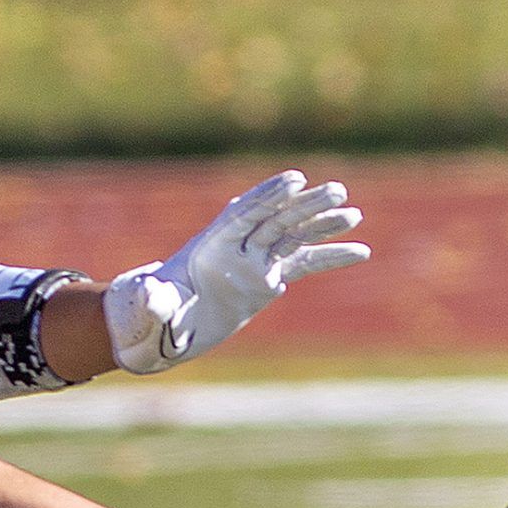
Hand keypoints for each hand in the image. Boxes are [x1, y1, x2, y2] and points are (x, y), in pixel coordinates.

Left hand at [105, 172, 368, 373]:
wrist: (159, 327)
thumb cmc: (148, 315)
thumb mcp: (147, 310)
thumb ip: (151, 302)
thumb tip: (148, 293)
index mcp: (209, 247)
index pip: (244, 215)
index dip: (269, 197)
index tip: (295, 180)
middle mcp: (235, 248)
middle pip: (275, 220)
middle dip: (306, 205)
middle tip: (338, 191)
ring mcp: (254, 260)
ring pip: (293, 235)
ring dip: (322, 224)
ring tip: (355, 214)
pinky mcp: (268, 277)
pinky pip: (303, 263)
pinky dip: (330, 256)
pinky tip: (361, 251)